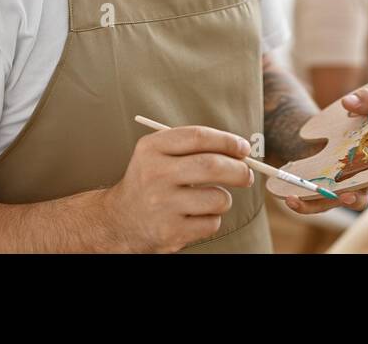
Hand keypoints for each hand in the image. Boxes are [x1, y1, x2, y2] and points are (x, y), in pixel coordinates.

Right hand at [102, 126, 254, 252]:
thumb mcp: (159, 154)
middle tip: (247, 174)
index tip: (243, 148)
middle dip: (239, 170)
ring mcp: (162, 205)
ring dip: (224, 199)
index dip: (227, 141)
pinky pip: (212, 223)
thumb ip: (194, 147)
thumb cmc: (152, 181)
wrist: (120, 220)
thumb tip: (241, 151)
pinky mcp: (170, 231)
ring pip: (218, 198)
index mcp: (151, 149)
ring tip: (212, 199)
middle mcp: (154, 175)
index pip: (198, 137)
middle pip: (212, 166)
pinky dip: (212, 219)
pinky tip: (196, 216)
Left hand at [282, 87, 367, 214]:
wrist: (337, 122)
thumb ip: (365, 100)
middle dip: (355, 199)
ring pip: (335, 203)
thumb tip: (349, 103)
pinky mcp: (325, 188)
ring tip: (304, 198)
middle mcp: (362, 180)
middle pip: (361, 198)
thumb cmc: (360, 114)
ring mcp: (343, 186)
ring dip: (322, 203)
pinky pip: (316, 202)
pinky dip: (304, 203)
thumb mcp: (365, 102)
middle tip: (347, 195)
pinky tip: (290, 198)